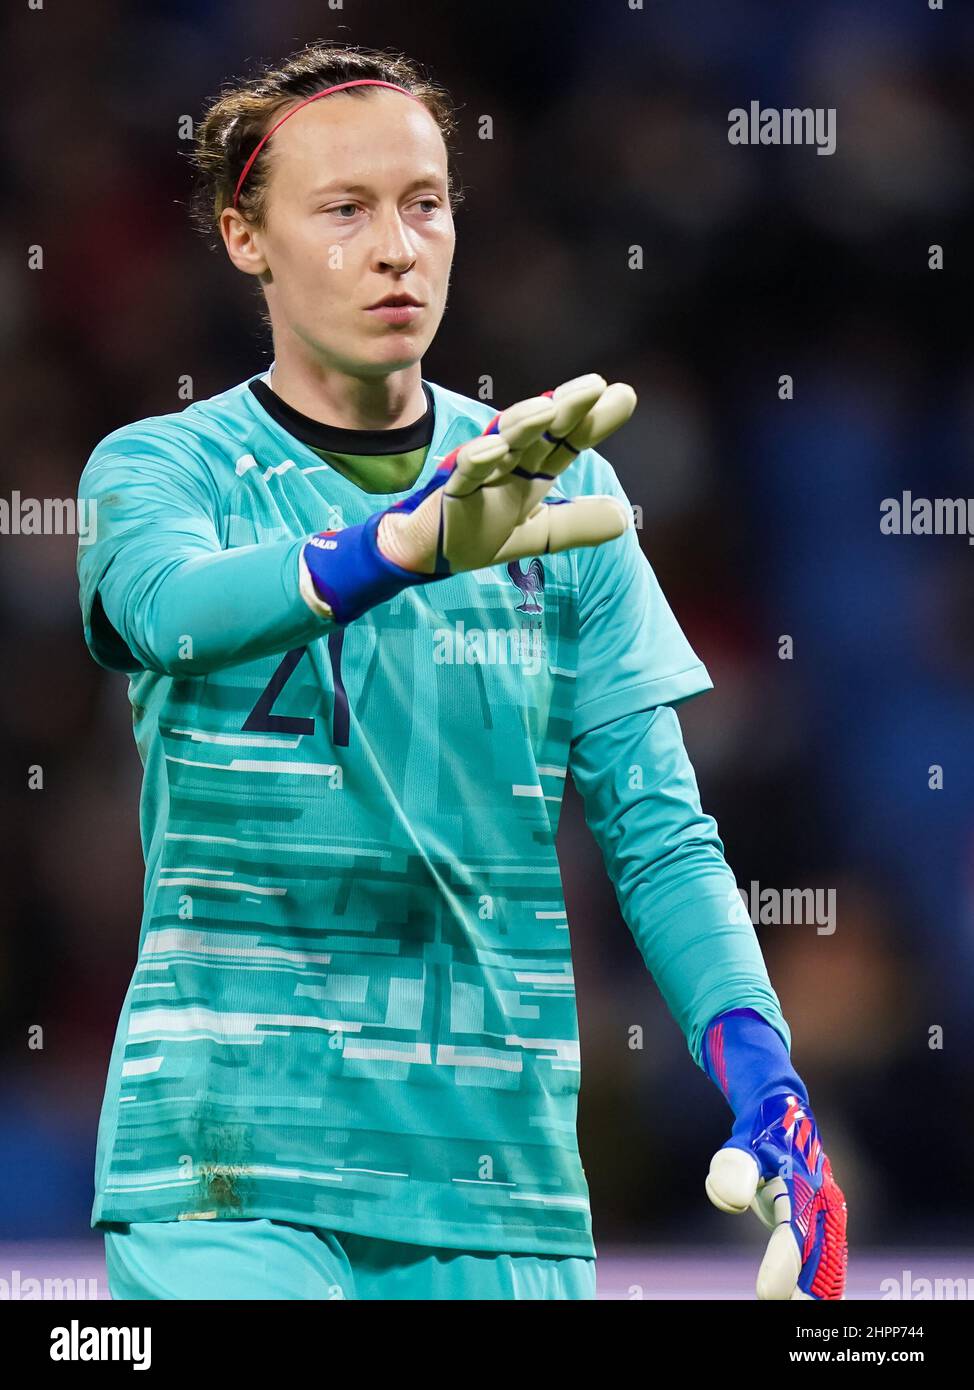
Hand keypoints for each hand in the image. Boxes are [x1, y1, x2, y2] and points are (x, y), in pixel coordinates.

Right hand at [376, 372, 635, 573]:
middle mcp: (510, 462)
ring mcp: (480, 471)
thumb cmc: (476, 531)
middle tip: (595, 385)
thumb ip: (576, 524)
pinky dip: (478, 459)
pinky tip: (495, 448)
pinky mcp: (451, 489)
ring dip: (525, 422)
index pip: (567, 440)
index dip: (594, 420)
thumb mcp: (536, 532)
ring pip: (504, 440)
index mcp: (531, 470)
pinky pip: (465, 471)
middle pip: (542, 430)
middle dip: (567, 408)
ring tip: (549, 407)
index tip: (624, 396)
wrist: (423, 550)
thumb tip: (624, 517)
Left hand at [706, 1092, 847, 1299]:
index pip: (794, 1233)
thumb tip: (734, 1199)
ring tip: (804, 1318)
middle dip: (808, 1293)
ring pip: (828, 1266)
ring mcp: (829, 1218)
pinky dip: (823, 1289)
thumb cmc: (758, 1135)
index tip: (767, 1294)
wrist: (785, 1117)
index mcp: (803, 1185)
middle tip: (788, 1312)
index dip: (783, 1264)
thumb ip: (734, 1167)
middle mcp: (823, 1205)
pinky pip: (827, 1265)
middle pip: (819, 1258)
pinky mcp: (826, 1229)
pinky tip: (814, 1306)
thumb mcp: (741, 1143)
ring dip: (820, 1295)